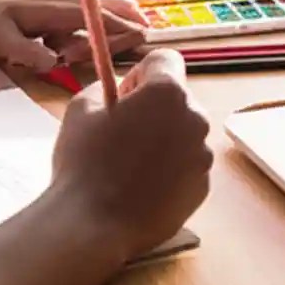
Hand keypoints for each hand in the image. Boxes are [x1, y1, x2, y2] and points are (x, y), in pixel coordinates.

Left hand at [0, 0, 147, 71]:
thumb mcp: (0, 42)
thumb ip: (27, 53)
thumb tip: (54, 63)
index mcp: (57, 5)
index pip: (101, 16)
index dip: (121, 30)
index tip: (136, 41)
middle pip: (116, 5)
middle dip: (124, 29)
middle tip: (105, 50)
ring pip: (105, 9)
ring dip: (100, 35)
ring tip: (64, 55)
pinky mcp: (62, 3)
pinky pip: (91, 13)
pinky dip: (91, 31)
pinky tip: (63, 48)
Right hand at [51, 49, 211, 259]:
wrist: (93, 225)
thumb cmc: (83, 161)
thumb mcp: (81, 107)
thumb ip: (107, 87)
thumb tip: (123, 91)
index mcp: (167, 92)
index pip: (166, 59)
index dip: (142, 73)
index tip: (125, 96)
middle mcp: (196, 118)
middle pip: (178, 99)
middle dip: (154, 108)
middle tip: (123, 133)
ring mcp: (203, 156)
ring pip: (184, 133)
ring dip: (164, 140)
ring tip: (130, 165)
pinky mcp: (202, 187)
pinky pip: (188, 166)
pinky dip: (170, 171)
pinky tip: (142, 187)